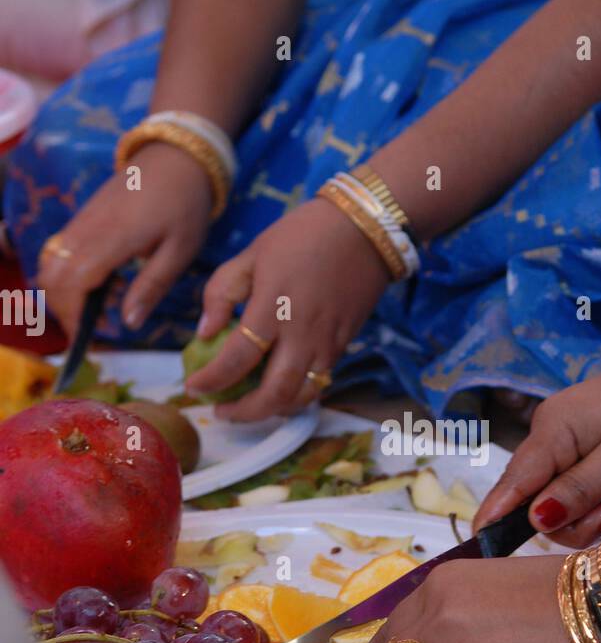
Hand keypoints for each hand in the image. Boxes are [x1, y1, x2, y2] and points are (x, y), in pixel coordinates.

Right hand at [37, 143, 212, 338]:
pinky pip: (58, 249)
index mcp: (113, 238)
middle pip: (50, 275)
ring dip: (61, 291)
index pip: (73, 282)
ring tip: (93, 309)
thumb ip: (151, 287)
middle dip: (62, 307)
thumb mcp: (180, 251)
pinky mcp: (82, 216)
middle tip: (90, 328)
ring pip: (48, 261)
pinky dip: (65, 274)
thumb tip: (128, 323)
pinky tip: (96, 285)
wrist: (177, 155)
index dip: (73, 314)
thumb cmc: (185, 204)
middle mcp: (87, 228)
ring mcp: (81, 220)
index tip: (88, 337)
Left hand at [185, 197, 389, 420]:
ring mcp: (327, 343)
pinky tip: (278, 389)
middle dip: (244, 412)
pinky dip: (296, 396)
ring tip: (250, 407)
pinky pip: (318, 383)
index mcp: (272, 306)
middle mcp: (302, 333)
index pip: (237, 359)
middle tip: (221, 412)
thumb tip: (204, 333)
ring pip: (301, 398)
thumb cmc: (302, 235)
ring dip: (272, 411)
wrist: (364, 230)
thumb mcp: (252, 254)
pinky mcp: (343, 346)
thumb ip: (222, 292)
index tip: (193, 387)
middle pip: (274, 394)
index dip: (212, 380)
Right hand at [475, 357, 600, 546]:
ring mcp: (572, 449)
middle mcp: (554, 439)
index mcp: (554, 430)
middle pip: (545, 506)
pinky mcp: (591, 459)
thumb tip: (535, 519)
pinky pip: (594, 497)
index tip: (480, 541)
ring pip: (573, 508)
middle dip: (585, 518)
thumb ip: (580, 489)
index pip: (515, 481)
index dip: (497, 513)